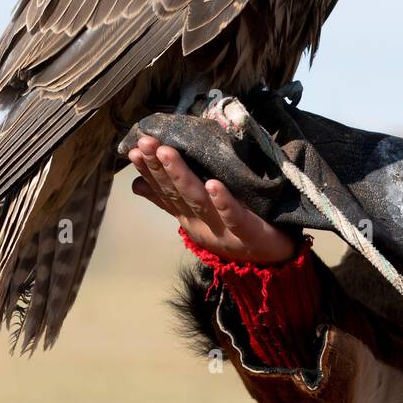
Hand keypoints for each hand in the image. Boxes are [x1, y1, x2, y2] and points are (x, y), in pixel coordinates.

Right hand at [128, 134, 297, 263]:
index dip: (148, 171)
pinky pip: (234, 216)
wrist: (271, 260)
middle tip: (144, 142)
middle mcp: (201, 222)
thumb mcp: (198, 215)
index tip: (132, 149)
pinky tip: (213, 184)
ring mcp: (223, 229)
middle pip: (176, 193)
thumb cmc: (233, 230)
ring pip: (198, 200)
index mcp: (189, 216)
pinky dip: (223, 201)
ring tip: (168, 153)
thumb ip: (170, 200)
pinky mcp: (247, 232)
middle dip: (158, 167)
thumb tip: (136, 184)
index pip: (163, 191)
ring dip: (182, 176)